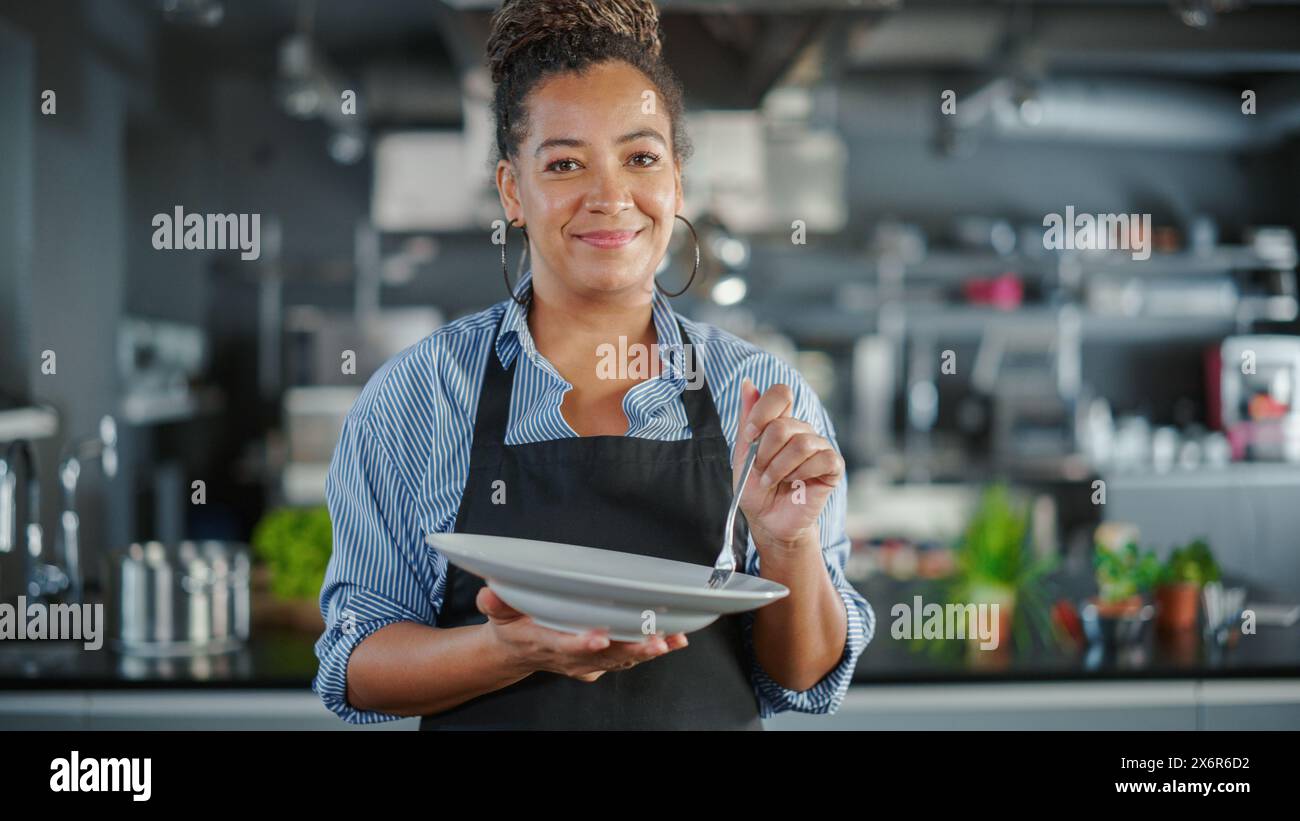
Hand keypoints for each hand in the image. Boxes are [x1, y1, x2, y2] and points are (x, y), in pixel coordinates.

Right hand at [477, 586, 687, 681]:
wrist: (517, 653)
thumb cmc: (512, 626)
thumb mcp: (497, 613)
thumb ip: (496, 603)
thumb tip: (490, 591)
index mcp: (544, 642)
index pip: (564, 645)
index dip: (582, 644)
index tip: (600, 638)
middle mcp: (569, 657)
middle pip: (603, 657)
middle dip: (630, 649)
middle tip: (654, 641)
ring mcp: (587, 662)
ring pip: (621, 660)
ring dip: (647, 651)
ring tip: (671, 639)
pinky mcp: (600, 662)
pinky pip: (629, 659)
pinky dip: (652, 651)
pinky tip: (674, 640)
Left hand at [733, 378, 843, 552]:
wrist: (768, 520)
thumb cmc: (756, 488)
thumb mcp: (743, 453)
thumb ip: (747, 419)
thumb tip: (748, 383)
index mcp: (781, 421)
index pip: (780, 393)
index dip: (762, 413)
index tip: (750, 437)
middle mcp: (802, 430)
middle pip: (784, 425)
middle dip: (765, 453)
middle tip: (762, 470)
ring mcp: (819, 446)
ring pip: (801, 443)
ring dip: (780, 467)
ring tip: (774, 480)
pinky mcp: (833, 466)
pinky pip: (822, 458)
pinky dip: (802, 472)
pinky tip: (795, 482)